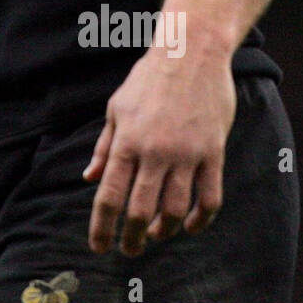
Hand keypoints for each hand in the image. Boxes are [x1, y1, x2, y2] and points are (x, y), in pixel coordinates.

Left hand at [82, 46, 236, 255]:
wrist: (190, 52)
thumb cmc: (149, 79)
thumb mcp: (116, 108)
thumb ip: (105, 148)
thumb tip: (89, 179)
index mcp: (127, 141)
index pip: (110, 195)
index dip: (102, 227)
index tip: (99, 248)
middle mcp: (155, 152)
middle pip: (141, 210)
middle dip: (133, 238)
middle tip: (130, 250)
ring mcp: (187, 154)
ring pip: (176, 209)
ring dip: (165, 230)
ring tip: (157, 234)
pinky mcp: (213, 152)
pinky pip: (210, 197)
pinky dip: (201, 219)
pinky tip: (191, 225)